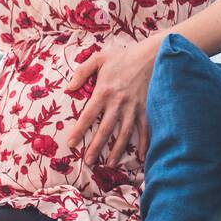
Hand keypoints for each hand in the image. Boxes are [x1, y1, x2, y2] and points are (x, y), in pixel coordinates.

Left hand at [64, 35, 160, 167]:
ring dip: (117, 150)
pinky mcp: (147, 109)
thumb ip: (82, 72)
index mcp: (104, 92)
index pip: (88, 116)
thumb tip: (68, 88)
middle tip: (89, 162)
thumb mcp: (99, 59)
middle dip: (96, 147)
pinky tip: (140, 156)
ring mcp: (134, 108)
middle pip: (105, 130)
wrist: (152, 55)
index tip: (71, 143)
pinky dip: (144, 144)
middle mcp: (118, 103)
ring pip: (124, 134)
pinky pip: (145, 129)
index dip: (79, 131)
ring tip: (110, 165)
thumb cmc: (123, 57)